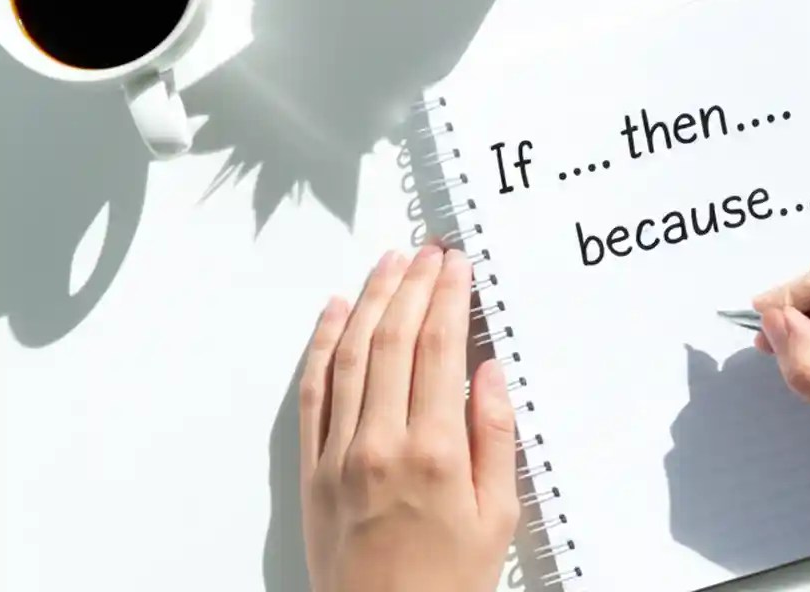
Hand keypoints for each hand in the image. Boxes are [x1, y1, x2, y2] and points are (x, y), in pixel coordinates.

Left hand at [299, 247, 518, 591]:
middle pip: (392, 339)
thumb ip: (495, 436)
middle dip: (411, 285)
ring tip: (388, 263)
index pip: (438, 349)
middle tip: (428, 251)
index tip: (456, 265)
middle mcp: (380, 443)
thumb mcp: (497, 515)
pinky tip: (335, 311)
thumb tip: (489, 369)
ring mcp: (338, 453)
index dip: (446, 297)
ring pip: (350, 354)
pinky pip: (313, 391)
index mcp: (435, 452)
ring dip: (369, 299)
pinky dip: (321, 344)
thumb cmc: (449, 579)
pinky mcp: (311, 468)